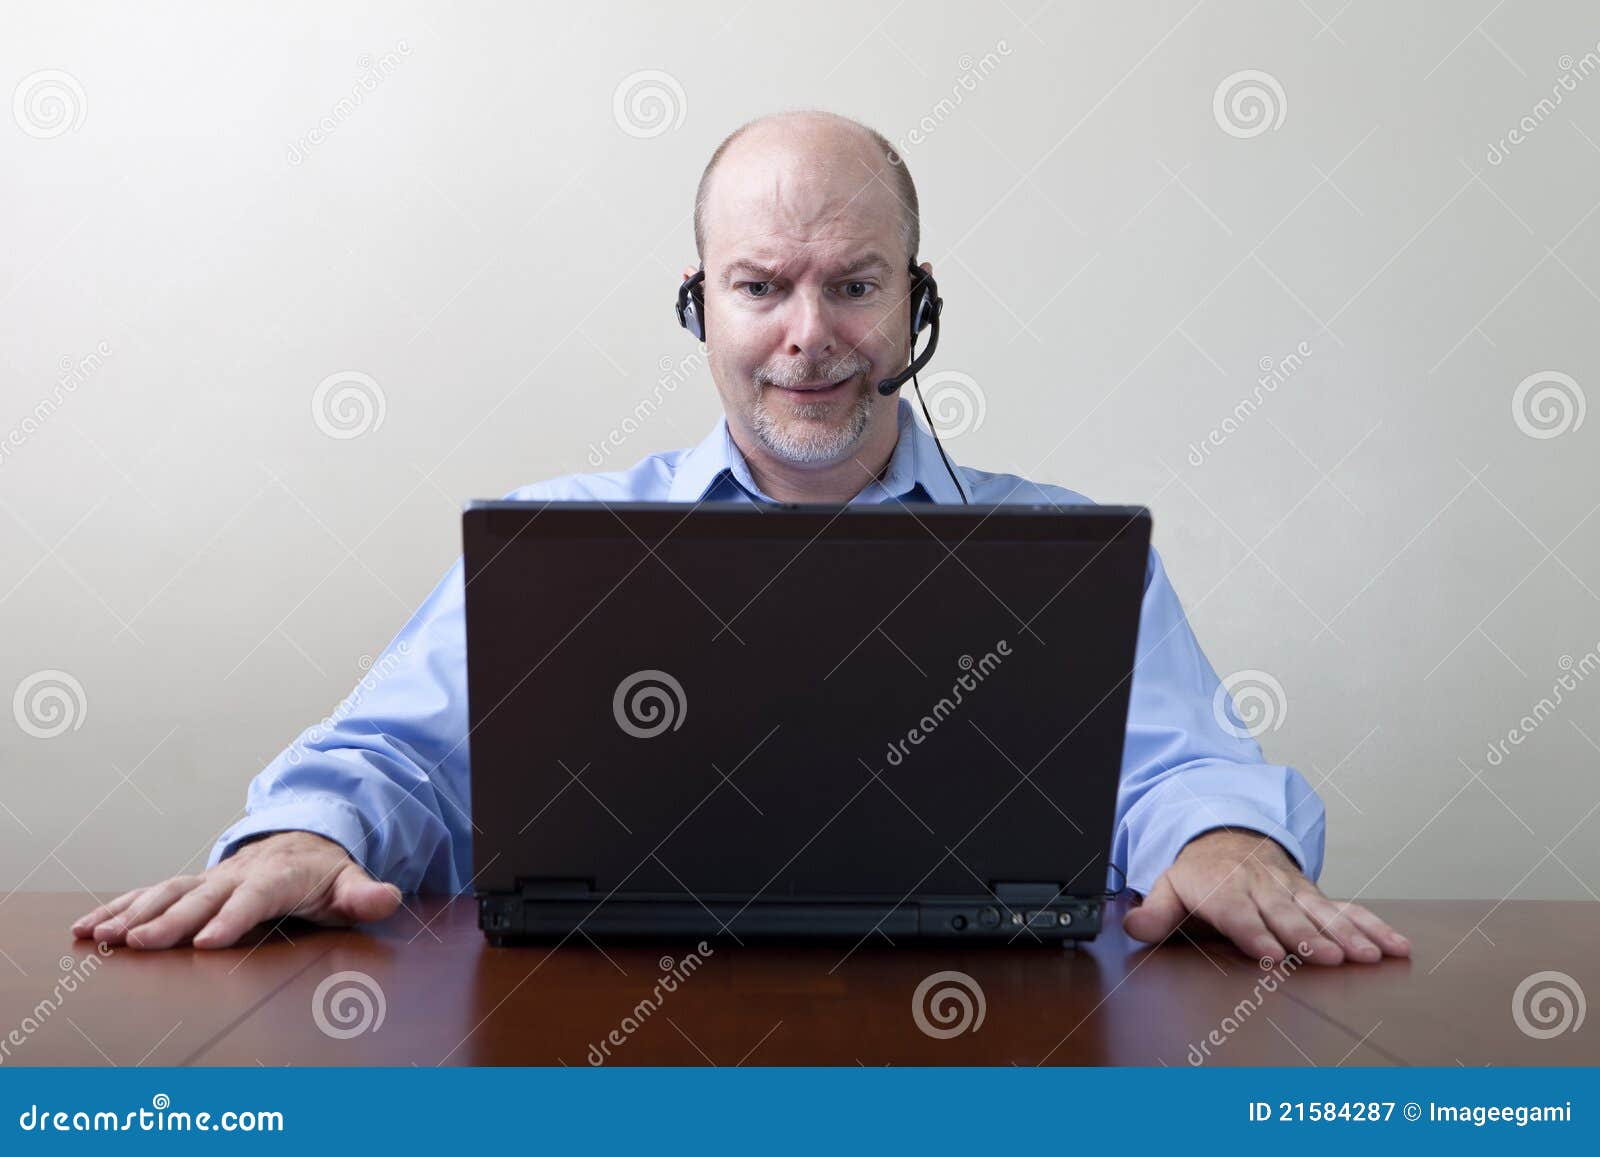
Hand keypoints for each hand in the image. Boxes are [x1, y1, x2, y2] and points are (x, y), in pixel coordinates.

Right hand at [69, 831, 402, 949]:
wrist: (303, 839)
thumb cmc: (325, 871)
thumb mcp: (350, 882)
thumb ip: (365, 894)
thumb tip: (386, 898)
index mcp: (277, 875)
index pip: (254, 898)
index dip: (231, 918)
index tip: (206, 941)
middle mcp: (236, 874)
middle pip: (200, 898)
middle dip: (168, 920)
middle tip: (138, 943)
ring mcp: (209, 879)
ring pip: (166, 893)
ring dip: (132, 914)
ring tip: (101, 938)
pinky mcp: (190, 886)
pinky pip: (148, 895)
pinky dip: (116, 909)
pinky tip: (86, 930)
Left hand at [1122, 827, 1410, 965]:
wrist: (1228, 835)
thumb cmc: (1199, 874)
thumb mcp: (1168, 886)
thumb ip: (1153, 912)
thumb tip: (1131, 926)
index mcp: (1224, 888)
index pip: (1239, 913)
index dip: (1255, 933)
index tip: (1271, 954)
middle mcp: (1263, 887)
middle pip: (1287, 914)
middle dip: (1308, 936)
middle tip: (1329, 958)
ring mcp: (1294, 890)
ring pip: (1323, 912)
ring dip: (1349, 934)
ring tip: (1369, 955)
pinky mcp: (1315, 895)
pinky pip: (1348, 909)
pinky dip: (1375, 925)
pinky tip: (1396, 946)